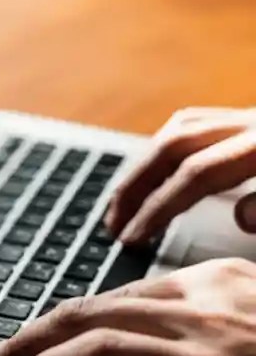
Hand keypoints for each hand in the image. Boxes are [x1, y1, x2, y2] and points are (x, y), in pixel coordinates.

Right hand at [105, 106, 255, 244]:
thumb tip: (241, 217)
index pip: (196, 174)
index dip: (157, 207)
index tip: (131, 238)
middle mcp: (253, 124)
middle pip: (174, 145)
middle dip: (135, 186)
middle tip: (113, 222)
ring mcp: (252, 117)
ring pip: (181, 129)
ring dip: (145, 166)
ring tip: (127, 201)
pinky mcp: (254, 119)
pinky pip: (198, 124)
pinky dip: (168, 149)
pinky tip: (160, 173)